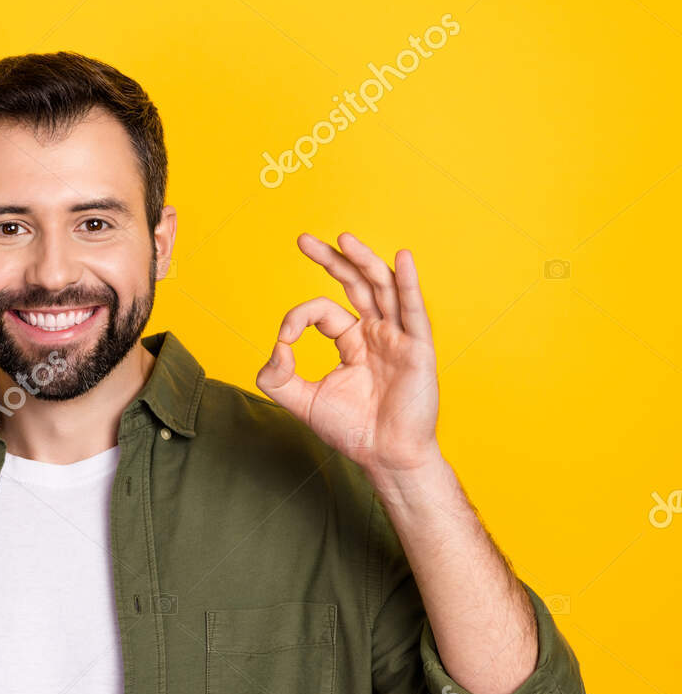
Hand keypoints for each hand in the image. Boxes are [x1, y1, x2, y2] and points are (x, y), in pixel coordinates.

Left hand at [255, 232, 441, 480]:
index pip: (323, 312)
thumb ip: (277, 375)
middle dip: (331, 260)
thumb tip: (275, 346)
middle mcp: (376, 333)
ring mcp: (398, 338)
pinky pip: (413, 310)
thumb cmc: (351, 430)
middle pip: (355, 285)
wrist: (385, 456)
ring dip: (364, 261)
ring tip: (344, 238)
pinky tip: (402, 258)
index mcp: (352, 342)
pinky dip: (408, 283)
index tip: (284, 341)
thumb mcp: (301, 401)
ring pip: (382, 288)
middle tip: (303, 239)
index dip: (298, 318)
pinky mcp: (418, 349)